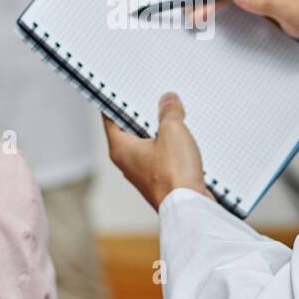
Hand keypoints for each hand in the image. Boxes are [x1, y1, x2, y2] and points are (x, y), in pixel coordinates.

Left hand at [103, 93, 213, 210]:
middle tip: (155, 98)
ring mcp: (144, 173)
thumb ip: (169, 112)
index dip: (115, 101)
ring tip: (174, 116)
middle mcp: (128, 162)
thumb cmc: (173, 176)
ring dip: (160, 131)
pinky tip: (184, 139)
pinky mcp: (160, 181)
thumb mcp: (172, 131)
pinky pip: (162, 157)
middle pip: (130, 130)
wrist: (188, 208)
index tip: (120, 89)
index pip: (110, 117)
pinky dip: (170, 147)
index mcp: (121, 148)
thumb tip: (168, 101)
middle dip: (143, 114)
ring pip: (148, 144)